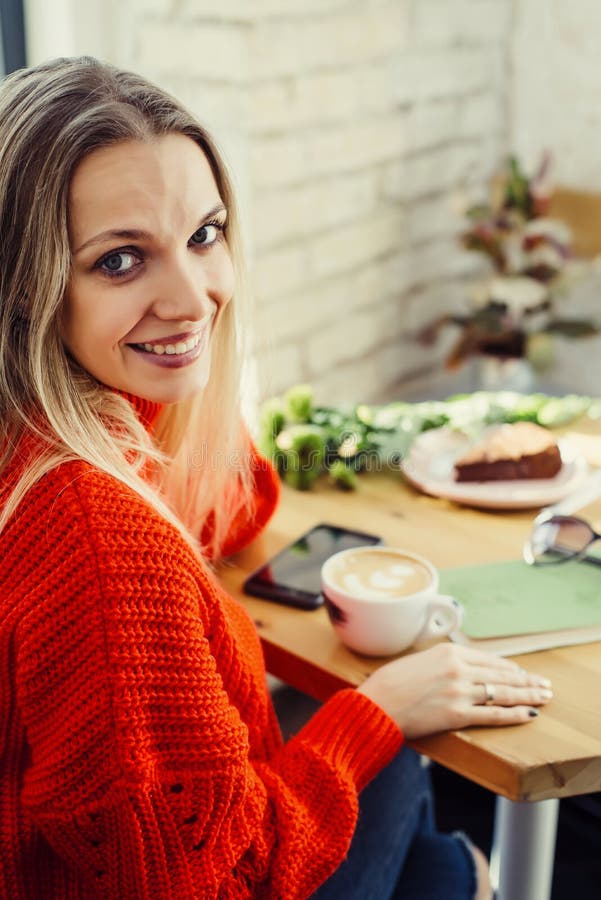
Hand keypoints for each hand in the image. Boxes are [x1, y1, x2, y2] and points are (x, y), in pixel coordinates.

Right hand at [357, 642, 552, 738]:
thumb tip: (460, 669)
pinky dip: (514, 714)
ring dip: (527, 695)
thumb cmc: (390, 684)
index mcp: (448, 652)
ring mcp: (460, 691)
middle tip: (544, 684)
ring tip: (544, 697)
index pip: (488, 659)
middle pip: (501, 675)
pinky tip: (529, 714)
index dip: (508, 668)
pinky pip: (493, 714)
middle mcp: (458, 669)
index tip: (521, 672)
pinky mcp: (457, 714)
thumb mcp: (418, 661)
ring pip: (503, 692)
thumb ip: (442, 663)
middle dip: (526, 680)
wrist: (375, 704)